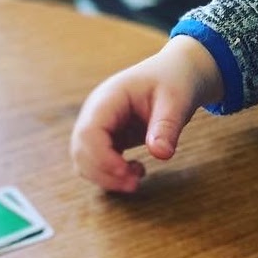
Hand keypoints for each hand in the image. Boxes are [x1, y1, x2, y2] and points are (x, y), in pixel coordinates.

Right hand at [70, 36, 222, 192]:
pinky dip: (113, 174)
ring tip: (139, 176)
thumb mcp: (177, 100)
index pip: (88, 133)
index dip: (102, 158)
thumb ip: (167, 126)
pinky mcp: (108, 138)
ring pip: (85, 161)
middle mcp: (96, 113)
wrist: (177, 73)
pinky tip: (138, 170)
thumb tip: (161, 155)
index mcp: (108, 98)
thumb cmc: (175, 81)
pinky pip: (98, 163)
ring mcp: (99, 126)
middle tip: (136, 183)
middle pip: (80, 152)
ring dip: (107, 177)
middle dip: (104, 173)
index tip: (127, 173)